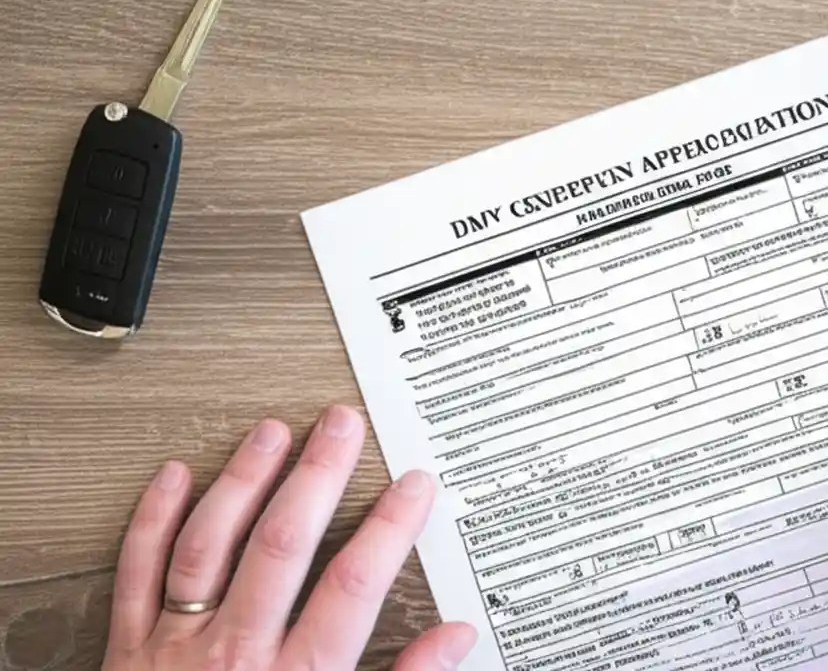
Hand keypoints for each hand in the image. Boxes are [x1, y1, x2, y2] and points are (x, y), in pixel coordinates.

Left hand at [103, 405, 475, 669]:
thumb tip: (454, 640)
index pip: (355, 586)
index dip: (391, 527)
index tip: (415, 487)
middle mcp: (237, 655)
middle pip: (283, 545)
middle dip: (319, 476)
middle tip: (341, 426)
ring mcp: (177, 647)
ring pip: (210, 545)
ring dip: (243, 481)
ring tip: (272, 432)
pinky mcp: (127, 650)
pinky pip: (136, 573)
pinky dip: (152, 521)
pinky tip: (174, 476)